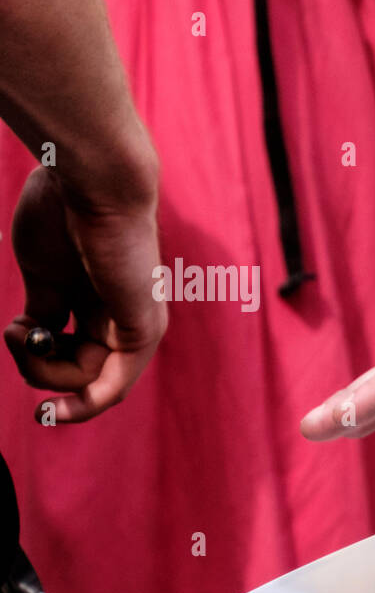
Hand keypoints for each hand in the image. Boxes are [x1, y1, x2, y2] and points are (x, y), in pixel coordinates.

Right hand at [4, 163, 165, 422]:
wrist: (90, 183)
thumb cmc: (62, 212)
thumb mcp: (43, 273)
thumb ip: (44, 311)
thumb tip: (35, 339)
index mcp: (97, 301)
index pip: (75, 352)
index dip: (39, 363)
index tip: (14, 342)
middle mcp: (122, 317)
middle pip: (78, 373)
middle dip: (36, 366)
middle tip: (17, 332)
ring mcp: (136, 325)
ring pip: (89, 384)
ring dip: (44, 372)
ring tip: (27, 334)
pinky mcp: (142, 330)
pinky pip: (113, 386)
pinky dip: (83, 404)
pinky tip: (54, 409)